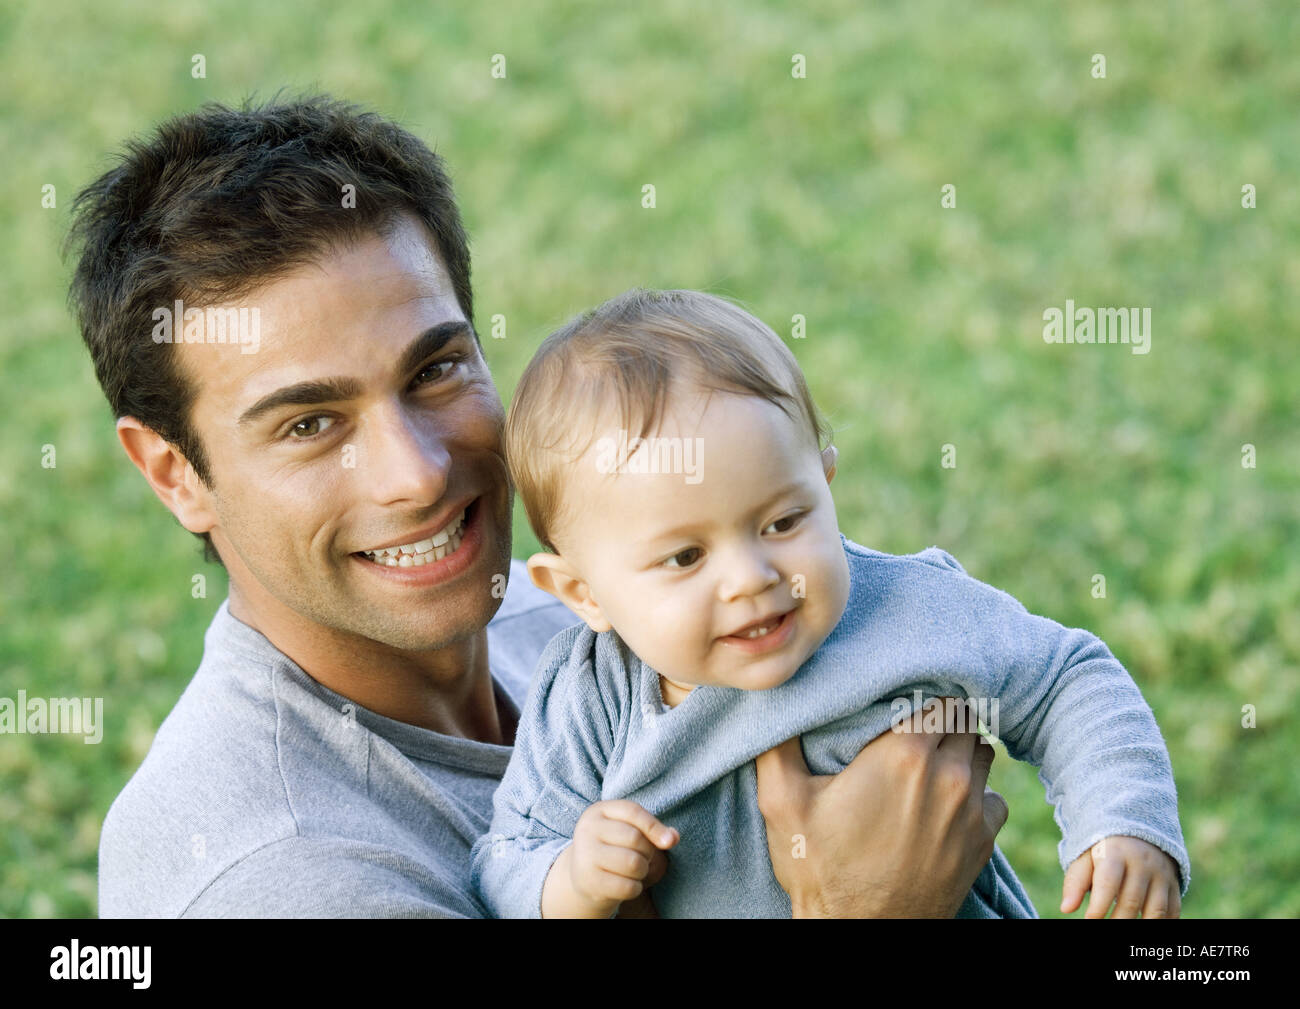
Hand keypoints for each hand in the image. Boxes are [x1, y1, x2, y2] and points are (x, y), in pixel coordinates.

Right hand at [542, 799, 677, 917]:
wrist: (583, 876)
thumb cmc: (613, 847)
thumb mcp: (628, 830)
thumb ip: (652, 829)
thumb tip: (673, 837)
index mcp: (598, 811)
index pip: (632, 811)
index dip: (654, 826)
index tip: (669, 842)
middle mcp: (587, 830)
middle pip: (635, 838)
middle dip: (648, 852)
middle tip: (643, 858)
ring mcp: (585, 856)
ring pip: (633, 863)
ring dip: (643, 871)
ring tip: (636, 871)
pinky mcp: (589, 882)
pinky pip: (627, 887)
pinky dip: (635, 888)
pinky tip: (627, 884)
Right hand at [754, 695, 1007, 916]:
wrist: (861, 935)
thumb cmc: (821, 869)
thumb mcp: (782, 802)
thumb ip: (778, 744)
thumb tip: (775, 700)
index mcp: (903, 755)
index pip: (934, 694)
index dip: (917, 691)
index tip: (897, 698)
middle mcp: (947, 776)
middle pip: (962, 717)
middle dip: (938, 715)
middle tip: (909, 724)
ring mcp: (970, 810)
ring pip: (982, 751)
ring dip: (959, 748)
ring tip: (929, 758)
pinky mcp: (983, 840)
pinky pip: (992, 795)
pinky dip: (974, 791)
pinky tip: (943, 800)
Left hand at [1061, 835, 1181, 917]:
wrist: (1137, 833)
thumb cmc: (1104, 851)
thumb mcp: (1086, 858)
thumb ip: (1076, 882)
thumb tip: (1066, 909)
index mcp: (1115, 852)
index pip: (1108, 882)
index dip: (1099, 905)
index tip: (1089, 920)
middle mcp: (1142, 862)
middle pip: (1131, 900)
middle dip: (1117, 920)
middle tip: (1103, 929)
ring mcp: (1161, 874)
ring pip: (1156, 909)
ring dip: (1140, 925)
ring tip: (1123, 929)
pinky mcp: (1174, 884)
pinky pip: (1173, 910)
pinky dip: (1163, 923)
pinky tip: (1145, 926)